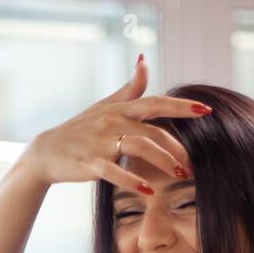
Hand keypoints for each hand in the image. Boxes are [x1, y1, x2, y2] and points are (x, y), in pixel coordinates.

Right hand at [17, 54, 209, 193]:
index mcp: (120, 109)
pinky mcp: (90, 162)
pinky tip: (149, 191)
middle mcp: (113, 121)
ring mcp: (101, 142)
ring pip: (140, 148)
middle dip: (177, 149)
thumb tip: (145, 61)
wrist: (46, 151)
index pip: (156, 103)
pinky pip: (114, 171)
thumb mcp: (104, 106)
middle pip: (154, 131)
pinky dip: (132, 181)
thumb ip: (130, 89)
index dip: (182, 106)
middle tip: (192, 166)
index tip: (206, 110)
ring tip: (180, 176)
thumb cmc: (79, 129)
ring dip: (163, 162)